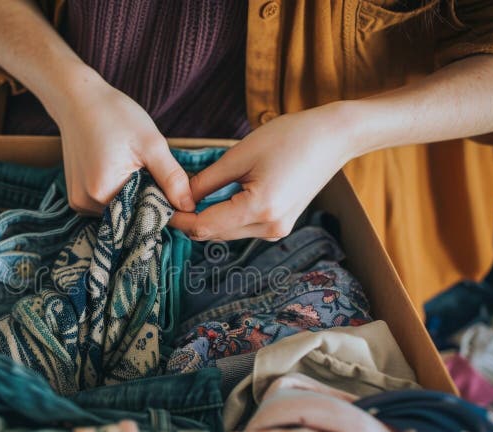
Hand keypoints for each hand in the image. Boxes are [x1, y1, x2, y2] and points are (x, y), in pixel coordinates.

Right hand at [50, 69, 194, 214]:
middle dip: (146, 196)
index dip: (161, 202)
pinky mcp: (77, 198)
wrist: (78, 100)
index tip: (164, 177)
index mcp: (103, 193)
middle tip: (144, 164)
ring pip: (120, 209)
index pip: (144, 214)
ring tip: (127, 164)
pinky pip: (106, 204)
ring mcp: (79, 203)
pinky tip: (116, 168)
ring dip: (132, 194)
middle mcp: (86, 204)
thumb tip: (189, 208)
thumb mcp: (151, 144)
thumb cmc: (114, 116)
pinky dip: (117, 192)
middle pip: (131, 214)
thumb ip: (172, 179)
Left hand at [170, 102, 360, 240]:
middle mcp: (270, 228)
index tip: (159, 207)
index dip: (179, 219)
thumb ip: (207, 181)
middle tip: (168, 201)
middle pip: (215, 234)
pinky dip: (226, 216)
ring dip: (208, 219)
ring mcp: (278, 230)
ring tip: (188, 198)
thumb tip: (181, 197)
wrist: (333, 137)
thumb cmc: (289, 137)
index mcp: (259, 209)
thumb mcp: (240, 155)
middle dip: (190, 221)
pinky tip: (215, 199)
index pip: (205, 226)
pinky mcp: (281, 225)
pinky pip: (243, 226)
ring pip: (228, 233)